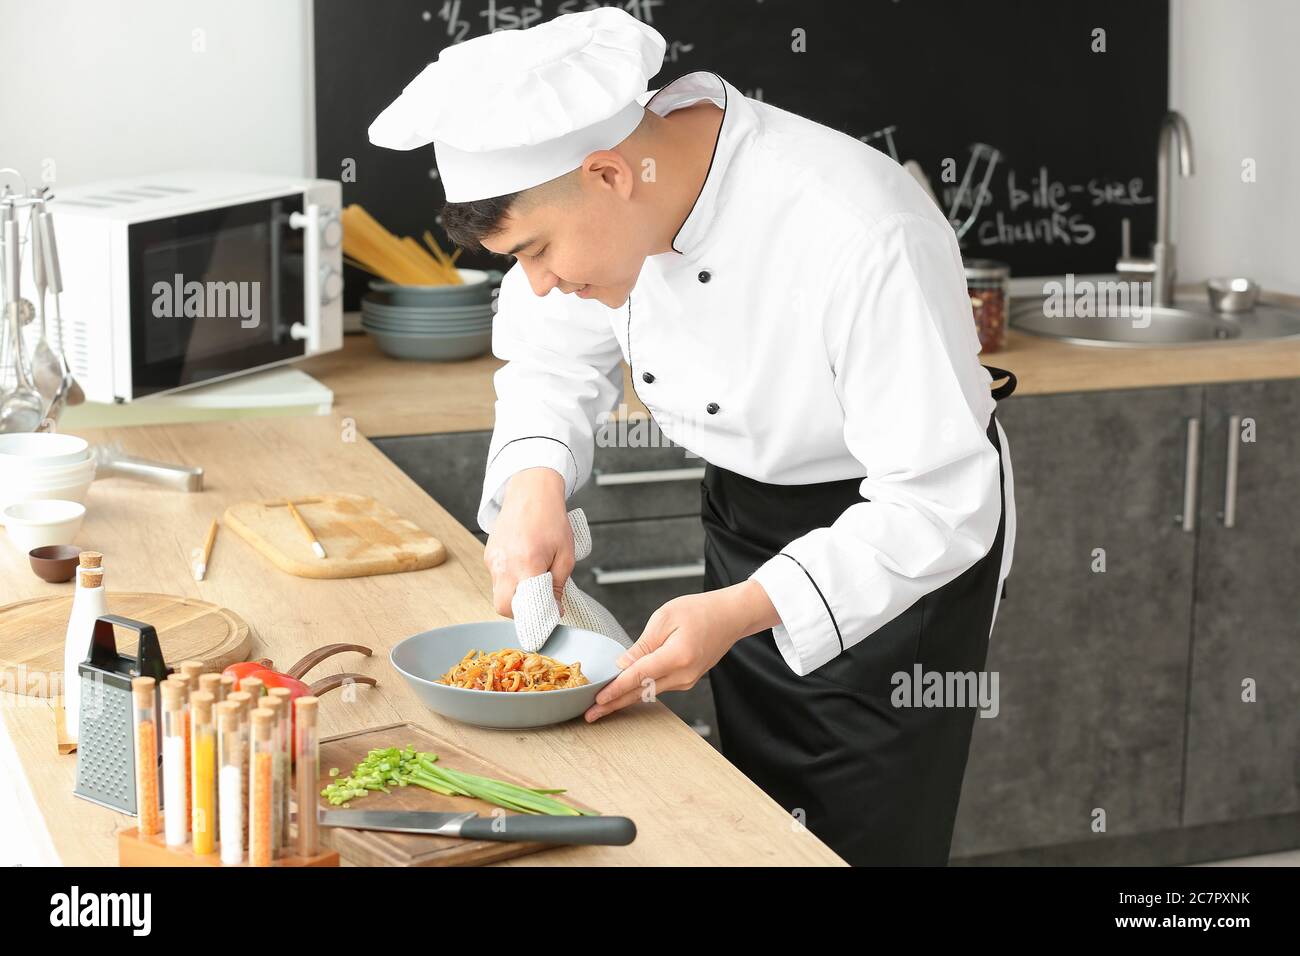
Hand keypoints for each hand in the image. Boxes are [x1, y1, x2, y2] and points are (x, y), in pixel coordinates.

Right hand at [483, 467, 571, 617]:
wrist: (531, 491)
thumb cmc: (551, 519)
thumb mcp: (565, 554)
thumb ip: (558, 585)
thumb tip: (555, 609)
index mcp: (527, 565)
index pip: (525, 608)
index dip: (537, 618)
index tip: (550, 618)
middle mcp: (504, 565)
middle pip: (503, 607)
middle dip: (520, 613)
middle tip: (538, 604)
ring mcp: (492, 560)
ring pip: (498, 593)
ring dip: (515, 595)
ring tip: (533, 579)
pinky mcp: (488, 555)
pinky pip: (496, 578)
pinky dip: (509, 581)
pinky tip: (523, 566)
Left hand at [584, 580, 780, 721]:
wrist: (731, 617)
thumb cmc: (700, 610)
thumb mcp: (665, 618)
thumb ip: (643, 645)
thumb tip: (623, 665)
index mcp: (677, 656)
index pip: (638, 676)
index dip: (615, 689)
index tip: (597, 699)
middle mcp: (684, 674)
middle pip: (641, 692)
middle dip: (614, 704)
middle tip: (591, 715)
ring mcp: (687, 680)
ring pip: (649, 692)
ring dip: (625, 698)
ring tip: (602, 706)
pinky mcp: (687, 680)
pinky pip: (658, 687)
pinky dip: (640, 690)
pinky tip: (624, 692)